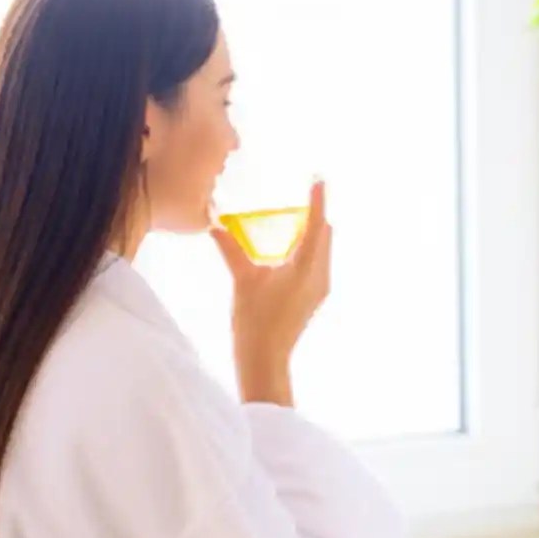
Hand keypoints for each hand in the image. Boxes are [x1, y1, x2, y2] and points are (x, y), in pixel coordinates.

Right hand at [211, 180, 331, 405]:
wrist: (266, 358)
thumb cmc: (254, 320)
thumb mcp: (242, 279)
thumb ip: (230, 248)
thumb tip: (213, 223)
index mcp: (305, 267)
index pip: (316, 225)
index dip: (317, 200)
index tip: (318, 179)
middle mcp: (320, 275)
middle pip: (325, 234)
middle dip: (314, 214)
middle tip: (303, 195)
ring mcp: (321, 287)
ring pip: (324, 248)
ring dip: (312, 231)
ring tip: (295, 218)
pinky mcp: (316, 295)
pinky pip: (319, 261)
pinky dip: (309, 248)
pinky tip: (291, 247)